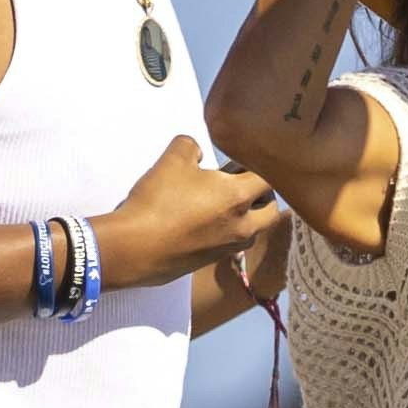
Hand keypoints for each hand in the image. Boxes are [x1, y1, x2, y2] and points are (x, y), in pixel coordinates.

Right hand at [93, 134, 284, 293]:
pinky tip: (203, 223)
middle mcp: (241, 226)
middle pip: (271, 211)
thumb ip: (190, 146)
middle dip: (263, 196)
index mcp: (238, 197)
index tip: (240, 162)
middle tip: (241, 184)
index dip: (258, 166)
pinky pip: (231, 245)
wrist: (135, 247)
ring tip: (224, 205)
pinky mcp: (211, 261)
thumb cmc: (158, 202)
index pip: (268, 180)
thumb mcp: (172, 159)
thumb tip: (197, 153)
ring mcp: (227, 247)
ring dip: (248, 218)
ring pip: (253, 232)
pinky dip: (227, 233)